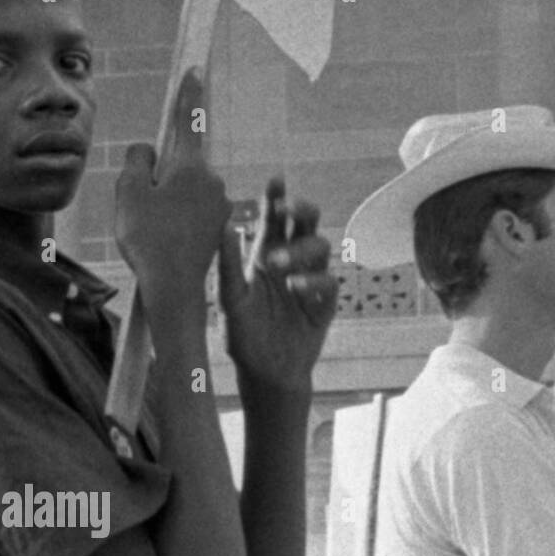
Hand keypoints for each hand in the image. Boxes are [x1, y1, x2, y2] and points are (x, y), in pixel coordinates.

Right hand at [115, 69, 230, 306]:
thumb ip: (138, 160)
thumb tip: (150, 152)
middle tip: (144, 209)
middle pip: (179, 164)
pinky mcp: (220, 230)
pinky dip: (177, 221)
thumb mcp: (130, 192)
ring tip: (154, 232)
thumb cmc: (150, 241)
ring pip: (184, 192)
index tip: (195, 70)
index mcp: (192, 166)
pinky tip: (167, 243)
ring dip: (167, 203)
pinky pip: (191, 214)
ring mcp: (220, 208)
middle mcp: (214, 182)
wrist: (175, 292)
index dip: (188, 94)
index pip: (188, 119)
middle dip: (159, 176)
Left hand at [219, 180, 337, 390]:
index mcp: (266, 255)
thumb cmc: (243, 336)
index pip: (274, 219)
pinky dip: (314, 281)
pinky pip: (329, 283)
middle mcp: (291, 263)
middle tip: (289, 209)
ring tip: (278, 265)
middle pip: (306, 223)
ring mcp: (310, 282)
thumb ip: (228, 265)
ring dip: (301, 250)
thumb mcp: (230, 301)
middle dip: (302, 209)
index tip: (275, 181)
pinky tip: (296, 288)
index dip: (277, 198)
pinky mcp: (324, 305)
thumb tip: (225, 226)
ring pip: (321, 247)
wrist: (266, 374)